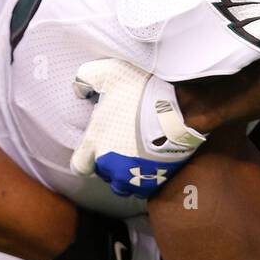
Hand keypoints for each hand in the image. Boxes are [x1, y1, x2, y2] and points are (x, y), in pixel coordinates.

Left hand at [71, 58, 206, 197]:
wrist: (180, 108)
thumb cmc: (142, 91)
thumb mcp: (107, 73)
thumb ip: (85, 79)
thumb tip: (79, 92)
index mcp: (95, 144)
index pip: (80, 165)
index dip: (86, 157)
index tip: (97, 145)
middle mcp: (111, 166)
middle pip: (104, 174)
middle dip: (109, 161)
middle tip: (121, 142)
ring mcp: (135, 177)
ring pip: (124, 185)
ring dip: (126, 173)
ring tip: (136, 156)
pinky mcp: (156, 180)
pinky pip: (145, 186)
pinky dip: (146, 177)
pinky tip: (152, 160)